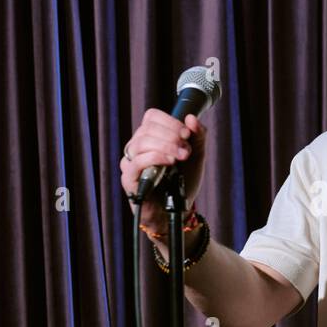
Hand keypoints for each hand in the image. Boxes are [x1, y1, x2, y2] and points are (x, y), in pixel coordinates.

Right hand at [119, 109, 207, 236]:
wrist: (178, 210)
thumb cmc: (183, 181)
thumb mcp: (196, 155)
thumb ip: (198, 135)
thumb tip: (190, 118)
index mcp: (150, 137)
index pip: (151, 117)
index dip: (170, 121)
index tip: (187, 133)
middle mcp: (137, 147)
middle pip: (147, 128)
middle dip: (171, 136)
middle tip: (186, 150)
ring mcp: (131, 162)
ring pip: (141, 142)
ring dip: (166, 146)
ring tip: (181, 157)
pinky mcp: (129, 179)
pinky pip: (136, 162)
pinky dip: (155, 158)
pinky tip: (170, 162)